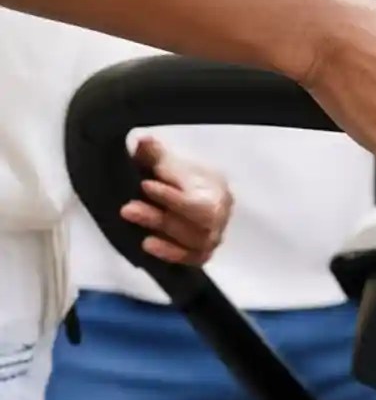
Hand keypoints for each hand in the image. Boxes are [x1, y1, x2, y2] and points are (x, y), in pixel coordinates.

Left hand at [119, 137, 232, 265]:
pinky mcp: (203, 252)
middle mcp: (222, 212)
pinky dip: (171, 253)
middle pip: (201, 222)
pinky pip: (194, 259)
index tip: (145, 185)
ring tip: (131, 219)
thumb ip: (154, 153)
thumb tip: (144, 141)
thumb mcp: (163, 162)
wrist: (180, 194)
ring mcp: (215, 235)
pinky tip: (146, 244)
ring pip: (197, 241)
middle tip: (128, 208)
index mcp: (216, 186)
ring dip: (162, 232)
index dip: (173, 196)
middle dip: (162, 217)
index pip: (200, 198)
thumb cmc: (174, 178)